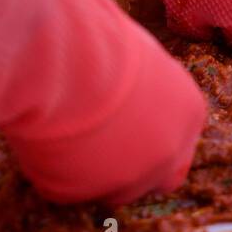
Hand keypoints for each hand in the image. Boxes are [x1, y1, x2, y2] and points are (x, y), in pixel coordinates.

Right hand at [11, 0, 207, 205]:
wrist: (61, 60)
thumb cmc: (99, 39)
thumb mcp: (138, 52)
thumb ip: (146, 80)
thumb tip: (127, 74)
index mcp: (189, 111)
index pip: (181, 141)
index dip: (151, 138)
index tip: (126, 128)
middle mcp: (170, 151)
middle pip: (159, 178)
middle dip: (134, 169)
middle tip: (99, 148)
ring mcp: (130, 178)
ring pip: (114, 191)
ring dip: (93, 172)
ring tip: (63, 135)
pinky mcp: (84, 192)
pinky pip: (66, 188)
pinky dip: (52, 170)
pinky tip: (42, 138)